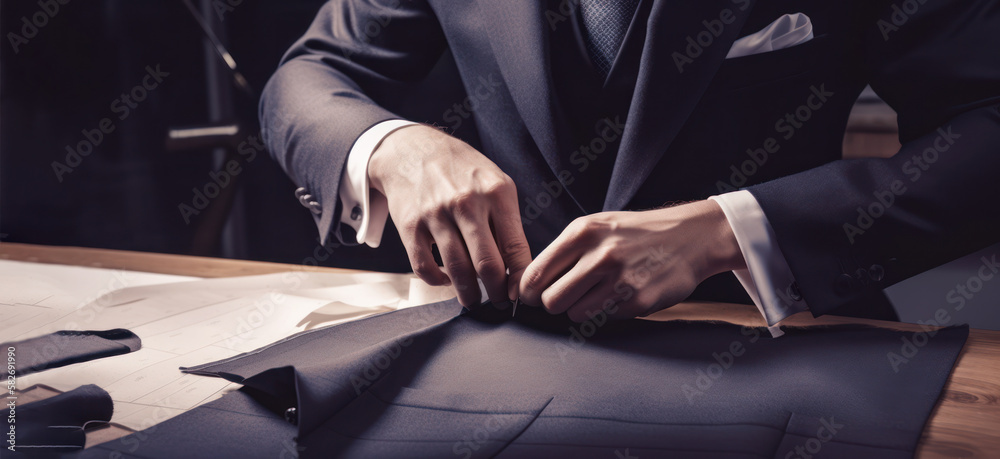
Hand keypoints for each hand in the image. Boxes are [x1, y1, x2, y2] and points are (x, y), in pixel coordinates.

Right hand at [368, 124, 531, 306]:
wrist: (412, 149)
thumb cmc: (460, 170)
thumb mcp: (494, 182)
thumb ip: (507, 220)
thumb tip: (518, 267)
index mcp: (495, 193)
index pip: (516, 248)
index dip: (520, 279)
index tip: (521, 293)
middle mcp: (466, 203)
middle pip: (488, 265)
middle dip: (497, 293)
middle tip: (501, 303)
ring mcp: (435, 215)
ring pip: (457, 271)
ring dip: (469, 294)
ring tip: (474, 300)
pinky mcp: (410, 226)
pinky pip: (425, 267)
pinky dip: (437, 281)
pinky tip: (446, 279)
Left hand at [518, 200, 745, 321]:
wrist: (690, 237)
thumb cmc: (634, 233)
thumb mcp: (596, 226)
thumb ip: (564, 251)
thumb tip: (528, 284)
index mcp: (582, 232)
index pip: (535, 274)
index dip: (527, 292)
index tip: (530, 297)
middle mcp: (599, 254)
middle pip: (550, 300)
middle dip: (553, 303)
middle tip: (565, 298)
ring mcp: (620, 279)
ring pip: (574, 313)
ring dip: (580, 309)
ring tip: (597, 293)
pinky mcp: (637, 300)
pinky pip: (604, 317)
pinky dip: (607, 310)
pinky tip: (622, 293)